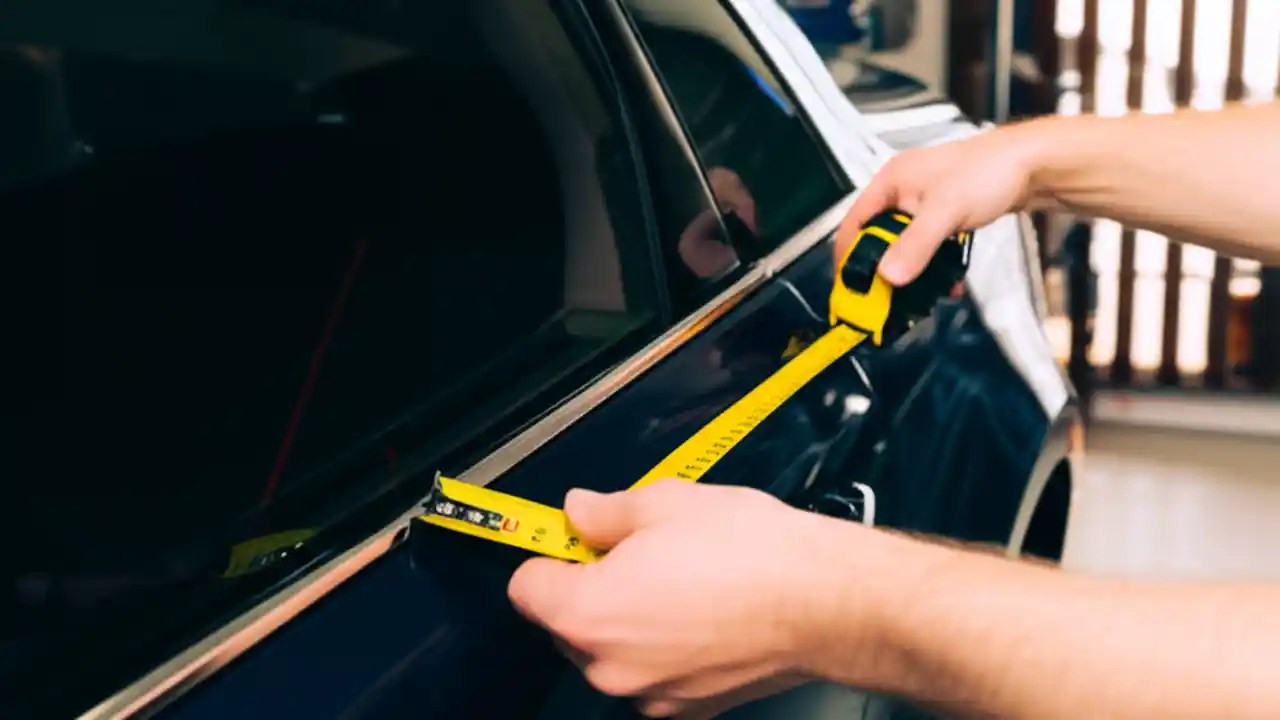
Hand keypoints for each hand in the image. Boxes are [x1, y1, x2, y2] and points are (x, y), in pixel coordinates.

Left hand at [507, 481, 840, 717]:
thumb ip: (603, 513)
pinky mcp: (688, 709)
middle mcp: (608, 667)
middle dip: (590, 588)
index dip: (551, 556)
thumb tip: (577, 512)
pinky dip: (664, 648)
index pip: (526, 587)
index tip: (576, 540)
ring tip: (680, 580)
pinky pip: (652, 672)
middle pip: (566, 623)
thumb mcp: (662, 503)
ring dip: (628, 620)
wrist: (824, 601)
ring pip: (611, 651)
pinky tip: (702, 612)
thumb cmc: (748, 552)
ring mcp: (649, 695)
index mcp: (587, 613)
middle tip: (638, 552)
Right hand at [834, 120, 1052, 284]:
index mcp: (891, 181)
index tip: (851, 289)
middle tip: (887, 299)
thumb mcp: (945, 211)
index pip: (853, 224)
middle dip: (884, 270)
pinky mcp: (944, 215)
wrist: (1034, 164)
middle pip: (877, 239)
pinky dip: (935, 266)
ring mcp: (923, 203)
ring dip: (912, 272)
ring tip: (920, 296)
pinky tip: (948, 282)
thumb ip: (915, 246)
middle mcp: (902, 191)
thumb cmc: (989, 171)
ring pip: (904, 246)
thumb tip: (888, 277)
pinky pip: (928, 247)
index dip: (848, 258)